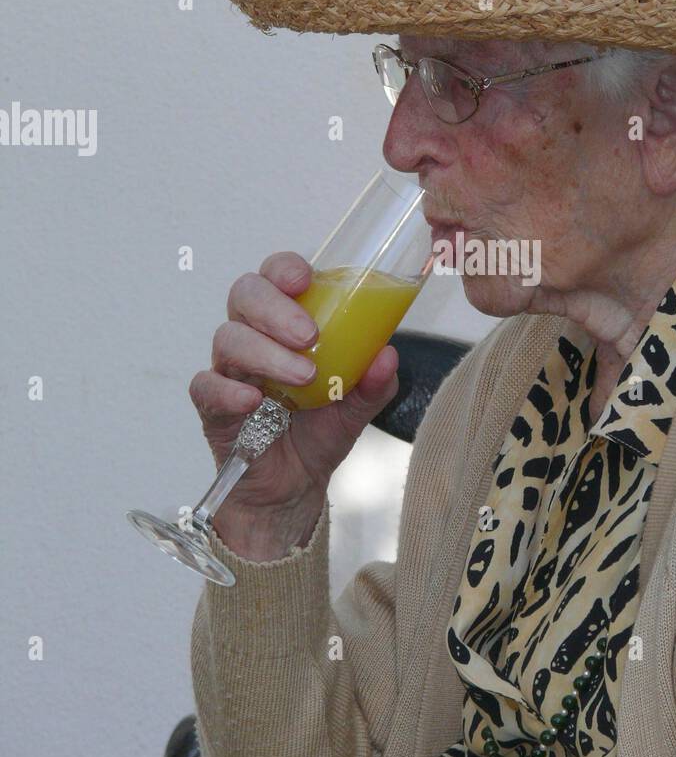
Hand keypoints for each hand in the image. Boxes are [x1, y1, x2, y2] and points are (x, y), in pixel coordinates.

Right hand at [188, 251, 399, 558]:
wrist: (294, 488)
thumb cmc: (319, 431)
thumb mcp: (358, 407)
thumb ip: (374, 382)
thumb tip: (388, 356)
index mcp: (286, 323)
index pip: (275, 276)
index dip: (284, 268)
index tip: (305, 278)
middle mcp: (254, 337)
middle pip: (245, 294)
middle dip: (275, 308)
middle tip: (308, 336)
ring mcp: (230, 370)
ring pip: (228, 338)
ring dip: (266, 353)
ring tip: (303, 377)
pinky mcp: (213, 407)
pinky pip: (206, 386)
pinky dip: (228, 390)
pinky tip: (253, 401)